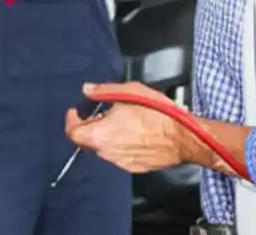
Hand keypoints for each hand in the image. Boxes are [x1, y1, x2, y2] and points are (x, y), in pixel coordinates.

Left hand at [64, 82, 200, 173]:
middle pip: (87, 141)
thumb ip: (104, 91)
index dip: (71, 120)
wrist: (183, 138)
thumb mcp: (130, 92)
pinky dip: (119, 144)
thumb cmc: (158, 114)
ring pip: (103, 148)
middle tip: (100, 114)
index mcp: (101, 134)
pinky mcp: (133, 167)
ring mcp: (120, 162)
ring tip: (121, 122)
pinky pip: (119, 155)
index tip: (75, 112)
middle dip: (90, 126)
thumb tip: (87, 89)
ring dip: (105, 136)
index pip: (73, 132)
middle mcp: (107, 152)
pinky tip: (133, 134)